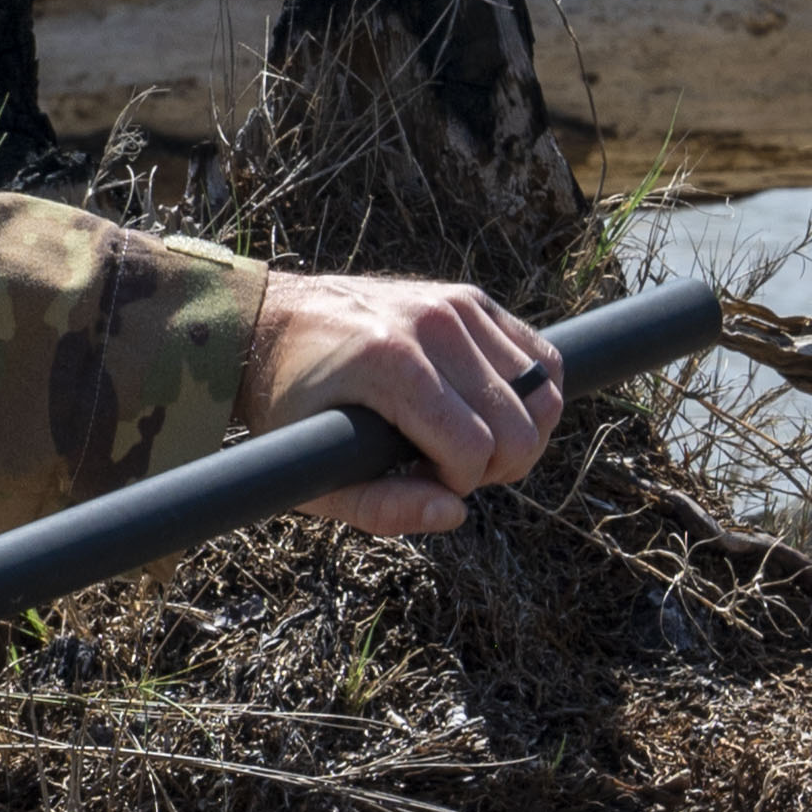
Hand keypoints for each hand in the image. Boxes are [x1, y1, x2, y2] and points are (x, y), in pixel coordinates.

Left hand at [237, 271, 561, 535]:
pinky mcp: (470, 299)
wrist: (267, 324)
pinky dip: (531, 398)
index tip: (416, 479)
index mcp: (390, 363)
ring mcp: (456, 305)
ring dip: (518, 435)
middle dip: (494, 466)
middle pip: (519, 424)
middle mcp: (432, 325)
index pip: (473, 447)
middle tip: (444, 468)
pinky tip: (486, 414)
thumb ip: (377, 508)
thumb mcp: (308, 472)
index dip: (457, 483)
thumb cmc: (284, 406)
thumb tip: (455, 513)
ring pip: (544, 392)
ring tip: (465, 444)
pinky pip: (542, 359)